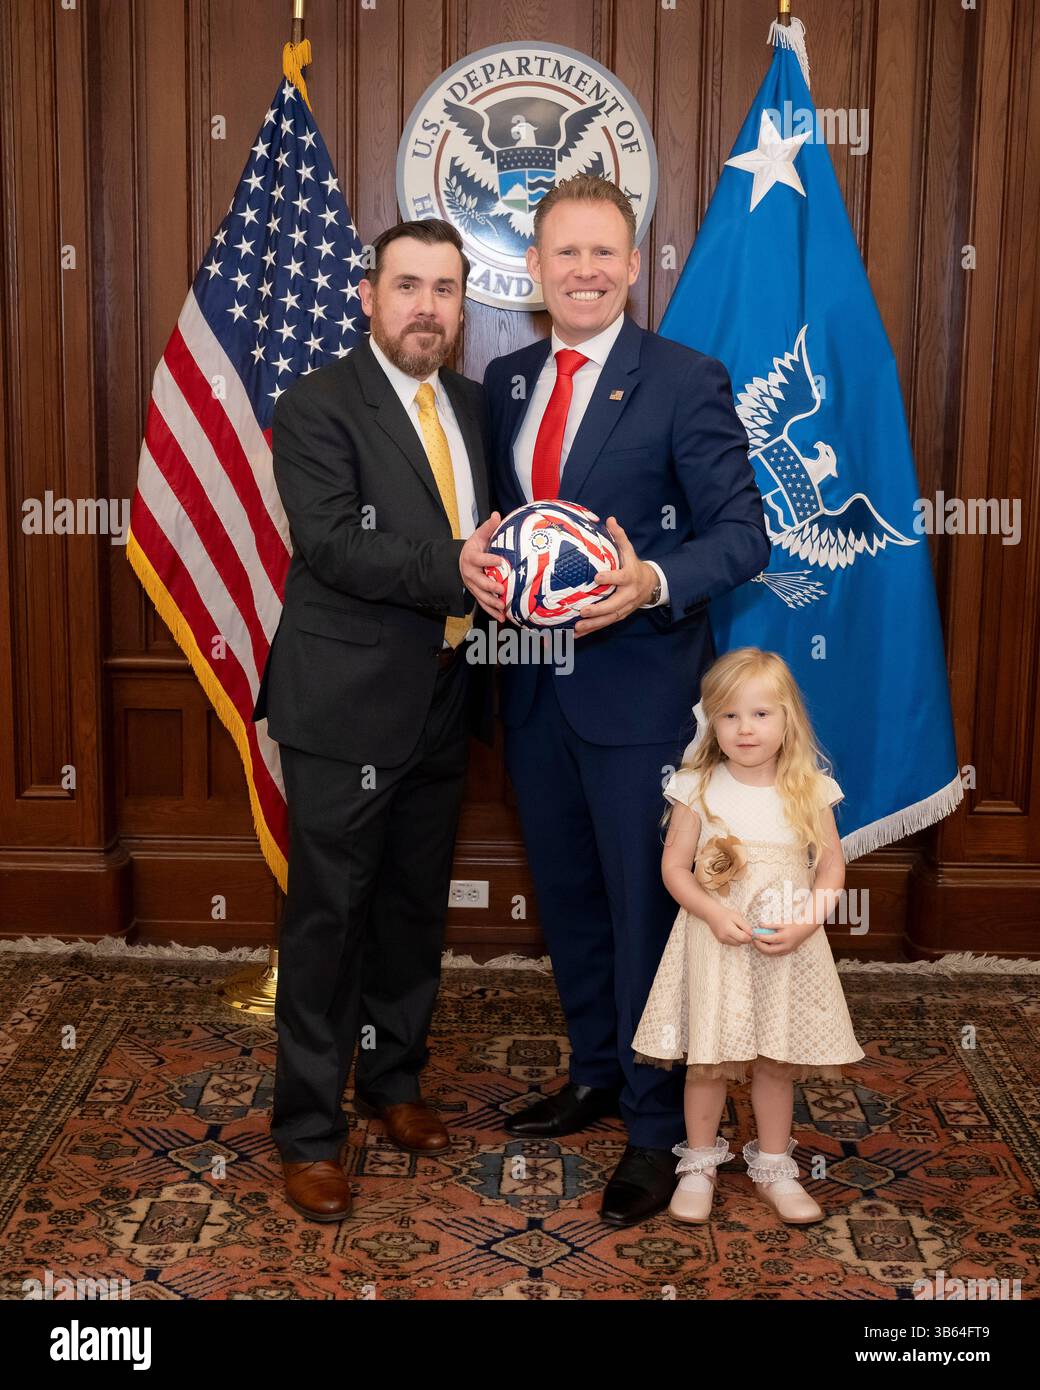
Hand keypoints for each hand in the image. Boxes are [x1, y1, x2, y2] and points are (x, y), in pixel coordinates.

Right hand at [460, 512, 504, 621]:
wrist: (463, 559)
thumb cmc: (474, 547)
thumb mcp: (479, 535)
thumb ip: (489, 527)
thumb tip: (497, 515)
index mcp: (471, 557)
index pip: (479, 559)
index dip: (489, 560)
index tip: (501, 561)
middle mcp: (470, 573)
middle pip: (478, 581)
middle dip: (489, 586)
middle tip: (501, 590)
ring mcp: (472, 585)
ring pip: (480, 595)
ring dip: (491, 603)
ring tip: (502, 608)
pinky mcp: (476, 593)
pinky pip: (483, 604)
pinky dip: (492, 612)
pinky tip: (502, 618)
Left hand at [573, 517, 657, 636]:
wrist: (650, 585)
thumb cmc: (633, 565)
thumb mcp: (629, 551)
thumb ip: (619, 537)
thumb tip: (610, 519)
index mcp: (629, 577)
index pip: (620, 578)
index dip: (610, 578)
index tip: (597, 577)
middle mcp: (628, 595)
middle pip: (614, 605)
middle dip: (599, 610)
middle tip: (583, 612)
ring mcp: (624, 608)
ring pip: (609, 619)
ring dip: (593, 625)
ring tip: (577, 628)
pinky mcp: (619, 616)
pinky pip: (604, 625)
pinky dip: (591, 631)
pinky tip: (576, 635)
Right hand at [706, 905, 754, 946]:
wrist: (712, 914)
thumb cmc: (725, 914)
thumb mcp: (737, 916)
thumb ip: (745, 926)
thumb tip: (752, 934)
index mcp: (729, 929)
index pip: (743, 938)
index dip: (750, 936)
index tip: (751, 932)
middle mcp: (724, 936)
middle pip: (741, 942)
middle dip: (746, 938)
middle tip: (745, 930)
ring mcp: (722, 940)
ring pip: (737, 944)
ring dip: (740, 940)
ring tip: (738, 930)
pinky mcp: (721, 941)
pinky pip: (732, 943)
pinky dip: (735, 940)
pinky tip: (733, 932)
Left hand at [751, 920, 818, 955]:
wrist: (806, 929)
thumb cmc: (794, 924)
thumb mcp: (782, 923)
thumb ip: (771, 925)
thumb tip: (759, 925)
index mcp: (785, 938)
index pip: (770, 939)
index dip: (760, 937)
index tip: (753, 934)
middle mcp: (786, 946)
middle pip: (769, 950)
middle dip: (759, 946)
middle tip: (753, 940)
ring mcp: (787, 950)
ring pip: (772, 954)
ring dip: (762, 950)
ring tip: (756, 943)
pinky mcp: (787, 952)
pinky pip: (775, 954)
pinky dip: (768, 951)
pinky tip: (763, 945)